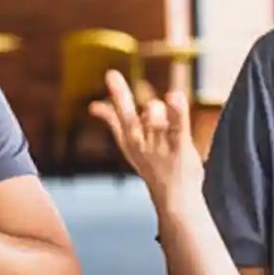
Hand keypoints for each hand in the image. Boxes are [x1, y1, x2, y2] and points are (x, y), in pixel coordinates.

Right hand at [90, 70, 204, 214]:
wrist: (177, 200)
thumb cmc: (154, 167)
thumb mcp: (131, 146)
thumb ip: (115, 122)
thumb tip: (93, 106)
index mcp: (129, 140)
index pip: (116, 119)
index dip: (108, 107)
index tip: (100, 93)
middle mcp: (141, 143)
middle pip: (128, 116)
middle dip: (119, 95)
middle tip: (110, 74)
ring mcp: (160, 146)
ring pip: (153, 116)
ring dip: (157, 109)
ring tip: (170, 103)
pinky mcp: (180, 148)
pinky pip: (178, 125)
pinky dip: (177, 110)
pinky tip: (174, 97)